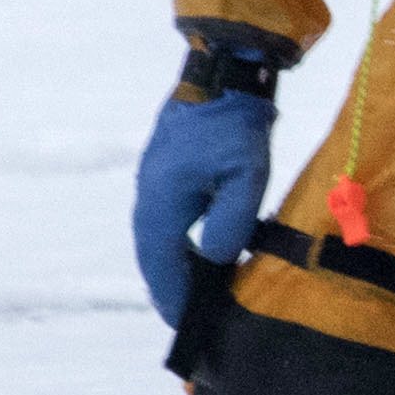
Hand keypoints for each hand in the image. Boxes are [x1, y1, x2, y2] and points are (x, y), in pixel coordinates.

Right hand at [131, 69, 275, 328]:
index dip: (173, 297)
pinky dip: (177, 241)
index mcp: (161, 201)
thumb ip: (229, 225)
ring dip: (173, 264)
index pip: (161, 263)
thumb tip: (214, 259)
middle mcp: (149, 194)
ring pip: (158, 236)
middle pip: (153, 254)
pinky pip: (166, 218)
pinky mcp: (166, 169)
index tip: (184, 325)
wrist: (224, 70)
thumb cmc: (236, 123)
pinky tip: (199, 251)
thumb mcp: (245, 179)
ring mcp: (154, 180)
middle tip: (188, 317)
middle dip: (169, 286)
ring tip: (195, 292)